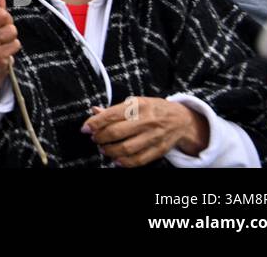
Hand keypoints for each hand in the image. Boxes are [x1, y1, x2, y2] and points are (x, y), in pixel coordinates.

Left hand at [84, 96, 208, 166]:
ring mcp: (153, 136)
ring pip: (126, 148)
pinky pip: (139, 159)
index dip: (95, 123)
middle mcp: (146, 120)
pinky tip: (116, 161)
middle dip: (100, 138)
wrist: (181, 119)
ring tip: (103, 149)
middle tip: (94, 139)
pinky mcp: (159, 149)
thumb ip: (114, 109)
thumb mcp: (135, 103)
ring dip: (110, 151)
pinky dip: (125, 163)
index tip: (85, 129)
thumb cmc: (152, 110)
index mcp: (137, 105)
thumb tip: (94, 111)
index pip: (111, 115)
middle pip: (116, 132)